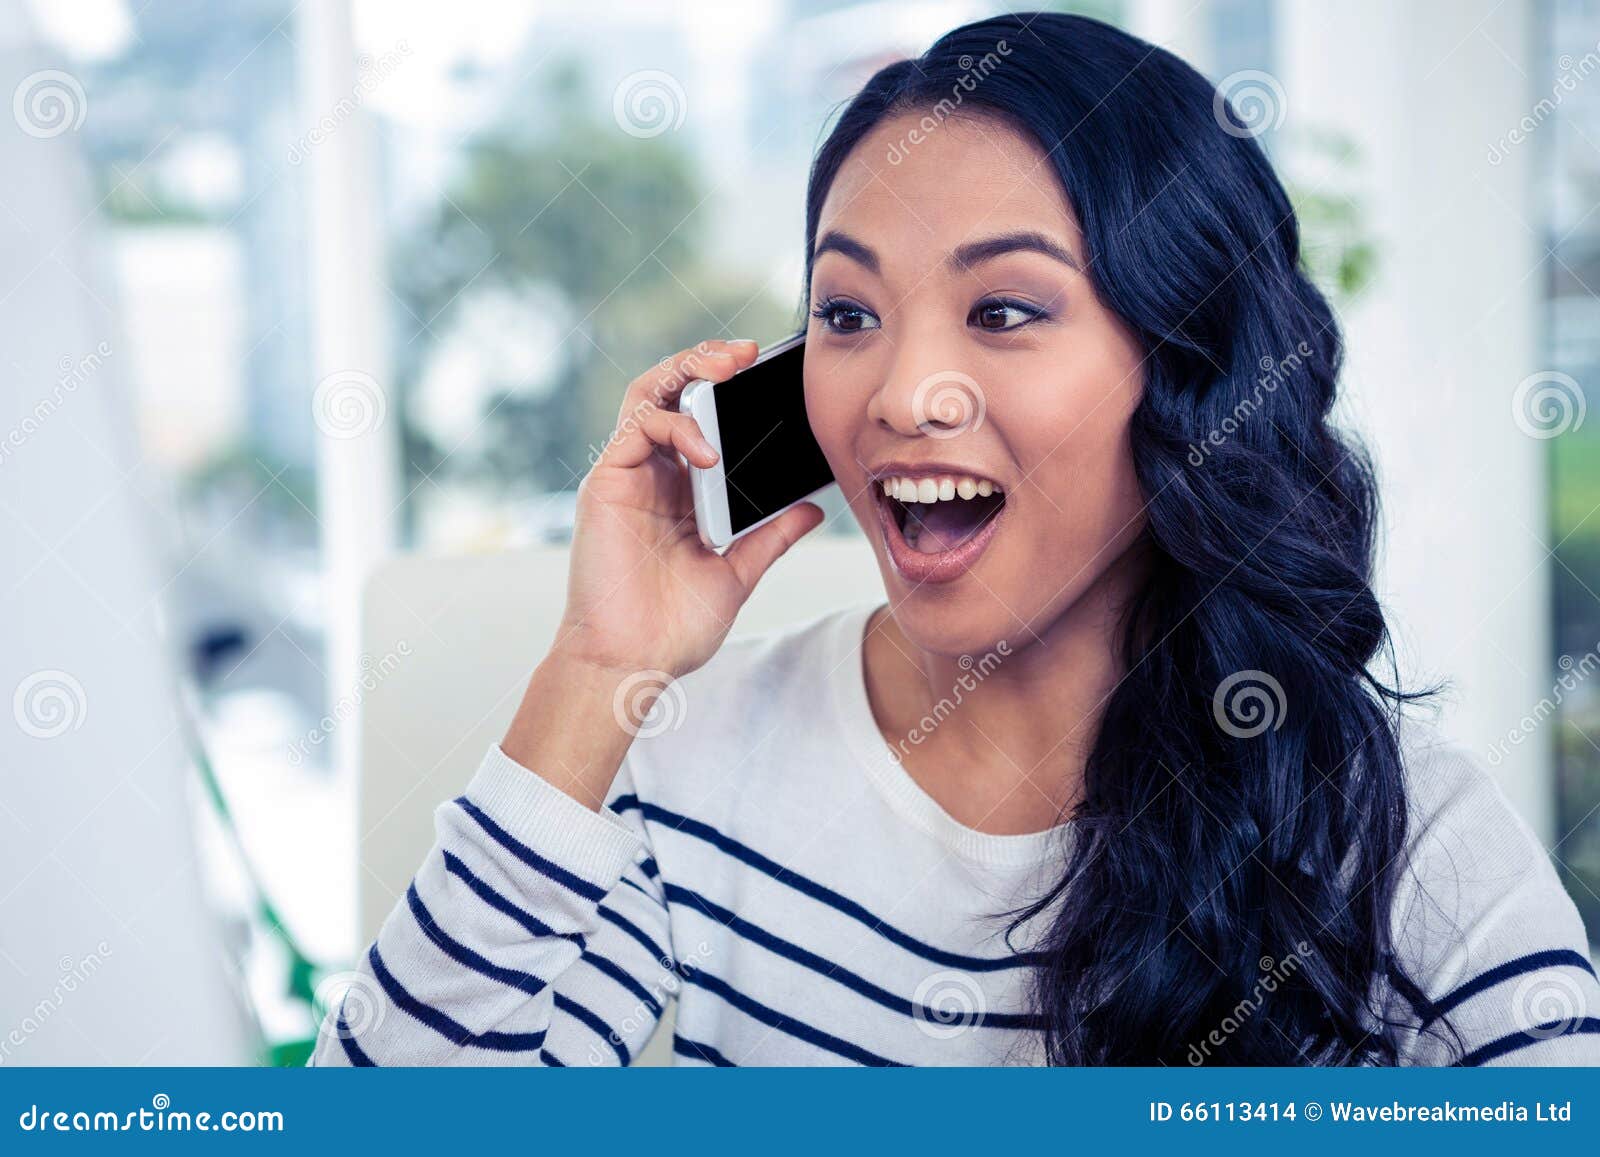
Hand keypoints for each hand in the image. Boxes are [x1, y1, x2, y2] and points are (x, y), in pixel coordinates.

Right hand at [555, 339, 824, 678]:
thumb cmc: (674, 627)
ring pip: (647, 395)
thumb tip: (813, 509)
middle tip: (747, 352)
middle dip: (706, 361)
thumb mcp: (738, 574)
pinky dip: (675, 427)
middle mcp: (650, 474)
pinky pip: (637, 429)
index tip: (770, 377)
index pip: (700, 417)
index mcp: (680, 490)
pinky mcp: (605, 484)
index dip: (728, 390)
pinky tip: (706, 451)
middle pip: (670, 392)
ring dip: (686, 371)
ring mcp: (626, 475)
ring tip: (727, 366)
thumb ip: (771, 536)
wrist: (632, 662)